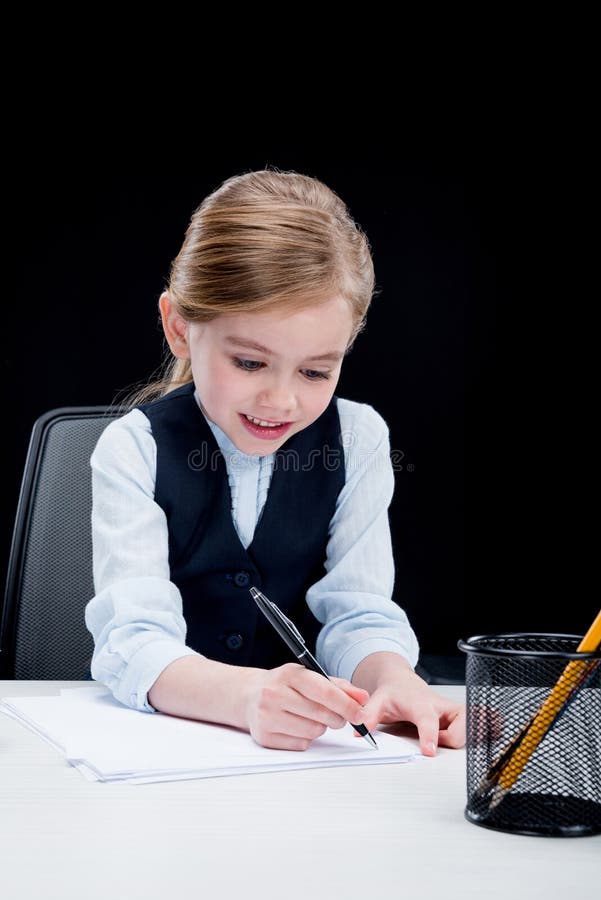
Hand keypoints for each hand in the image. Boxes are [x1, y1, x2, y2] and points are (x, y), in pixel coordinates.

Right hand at [245, 663, 369, 750]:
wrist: (249, 695)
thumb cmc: (284, 685)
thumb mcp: (309, 676)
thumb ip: (338, 686)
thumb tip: (362, 698)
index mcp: (289, 674)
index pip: (324, 691)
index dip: (346, 704)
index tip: (360, 713)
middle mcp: (274, 694)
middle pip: (321, 714)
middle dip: (337, 718)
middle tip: (337, 717)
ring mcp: (267, 716)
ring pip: (313, 732)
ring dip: (320, 728)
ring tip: (310, 718)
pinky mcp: (264, 737)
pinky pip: (301, 745)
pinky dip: (305, 738)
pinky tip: (296, 726)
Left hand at [354, 653, 465, 755]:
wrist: (404, 683)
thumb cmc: (395, 694)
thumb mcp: (378, 700)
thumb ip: (369, 715)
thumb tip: (359, 731)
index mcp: (421, 704)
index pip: (428, 720)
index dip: (430, 736)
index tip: (429, 752)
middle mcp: (442, 707)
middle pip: (457, 732)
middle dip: (449, 741)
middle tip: (432, 742)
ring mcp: (455, 712)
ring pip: (469, 733)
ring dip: (457, 740)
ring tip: (442, 737)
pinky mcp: (463, 718)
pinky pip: (476, 730)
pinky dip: (477, 732)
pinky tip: (473, 732)